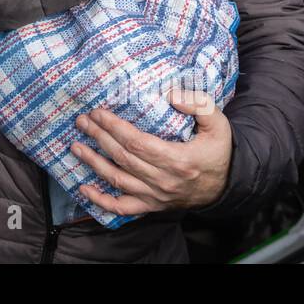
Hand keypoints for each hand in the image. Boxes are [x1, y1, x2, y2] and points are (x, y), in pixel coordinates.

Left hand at [72, 89, 232, 215]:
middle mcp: (163, 180)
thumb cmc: (218, 151)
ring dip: (93, 163)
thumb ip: (199, 105)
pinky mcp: (151, 206)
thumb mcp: (218, 124)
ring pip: (117, 180)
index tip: (98, 113)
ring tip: (76, 146)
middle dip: (98, 137)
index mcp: (178, 160)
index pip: (136, 142)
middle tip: (82, 121)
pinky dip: (101, 201)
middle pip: (122, 157)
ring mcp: (156, 196)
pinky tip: (84, 189)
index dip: (114, 127)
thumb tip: (172, 96)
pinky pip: (122, 208)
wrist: (227, 186)